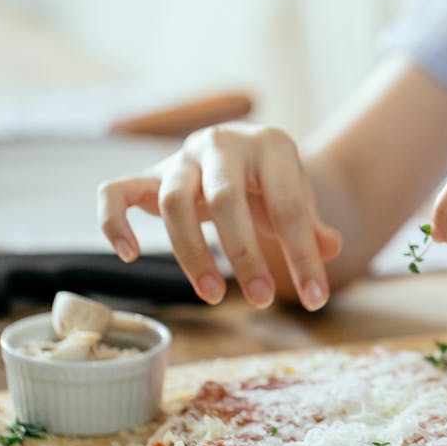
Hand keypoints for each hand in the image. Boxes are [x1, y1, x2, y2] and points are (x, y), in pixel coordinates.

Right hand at [98, 122, 341, 309]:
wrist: (243, 152)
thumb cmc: (273, 184)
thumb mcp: (299, 199)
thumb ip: (313, 226)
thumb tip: (332, 249)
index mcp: (270, 146)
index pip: (287, 205)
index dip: (302, 256)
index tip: (316, 300)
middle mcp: (221, 145)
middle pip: (225, 198)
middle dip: (244, 254)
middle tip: (261, 300)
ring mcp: (180, 158)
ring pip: (173, 200)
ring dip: (191, 253)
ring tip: (214, 295)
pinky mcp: (145, 175)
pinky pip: (114, 192)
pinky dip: (113, 222)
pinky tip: (128, 255)